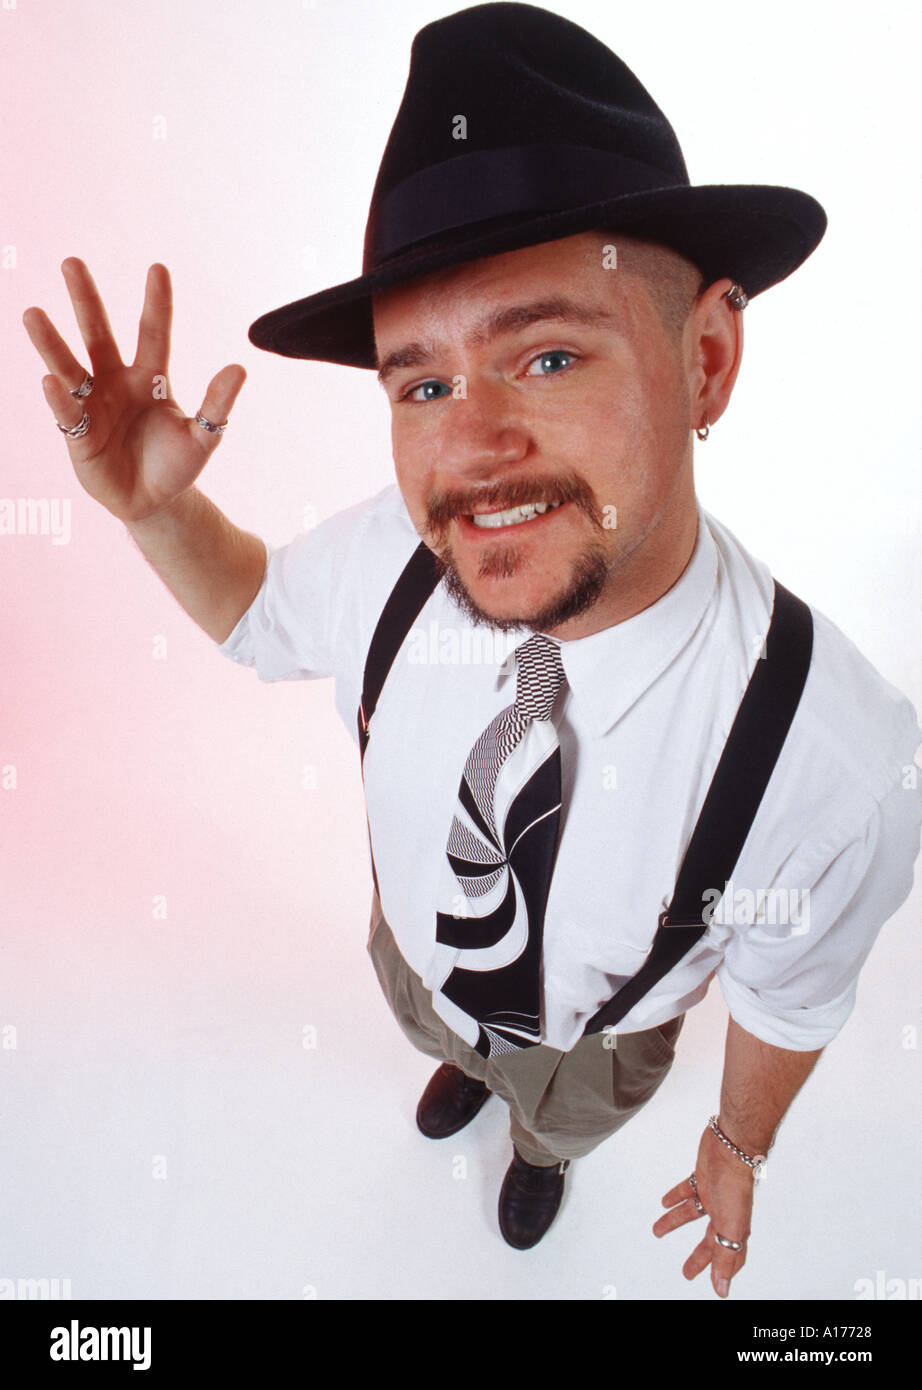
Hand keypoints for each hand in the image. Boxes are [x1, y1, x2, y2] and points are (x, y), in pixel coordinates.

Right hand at [23, 258, 245, 522]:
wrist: (154, 503)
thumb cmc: (176, 465)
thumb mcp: (202, 437)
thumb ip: (217, 404)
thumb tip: (240, 368)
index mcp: (150, 379)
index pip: (153, 334)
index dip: (156, 303)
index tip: (158, 268)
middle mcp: (116, 383)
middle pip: (98, 335)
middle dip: (85, 300)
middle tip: (71, 262)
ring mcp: (93, 406)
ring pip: (69, 367)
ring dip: (51, 343)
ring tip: (32, 313)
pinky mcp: (78, 435)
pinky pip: (67, 413)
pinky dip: (59, 399)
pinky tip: (50, 381)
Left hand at [653, 1123, 754, 1297]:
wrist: (732, 1143)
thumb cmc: (735, 1181)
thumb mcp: (730, 1225)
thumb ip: (725, 1256)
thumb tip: (722, 1288)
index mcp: (733, 1226)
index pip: (730, 1256)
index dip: (723, 1272)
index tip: (716, 1287)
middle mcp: (724, 1211)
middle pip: (710, 1239)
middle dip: (699, 1256)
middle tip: (687, 1271)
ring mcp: (714, 1193)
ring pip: (692, 1213)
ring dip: (675, 1222)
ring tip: (658, 1230)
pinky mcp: (703, 1175)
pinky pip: (687, 1189)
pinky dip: (676, 1197)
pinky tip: (665, 1201)